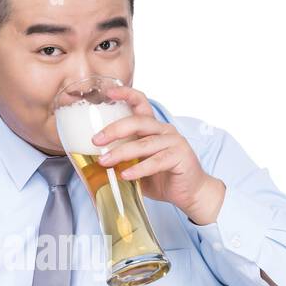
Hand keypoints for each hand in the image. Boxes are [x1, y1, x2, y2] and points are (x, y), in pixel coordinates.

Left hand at [92, 83, 225, 224]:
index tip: (108, 92)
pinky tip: (125, 175)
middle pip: (138, 122)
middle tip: (96, 141)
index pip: (141, 103)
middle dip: (114, 130)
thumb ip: (122, 160)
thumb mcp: (137, 166)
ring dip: (122, 152)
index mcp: (153, 127)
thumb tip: (94, 163)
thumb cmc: (162, 178)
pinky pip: (156, 161)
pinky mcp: (180, 156)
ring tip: (104, 162)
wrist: (190, 193)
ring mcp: (174, 142)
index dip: (126, 94)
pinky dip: (139, 169)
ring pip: (144, 144)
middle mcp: (164, 130)